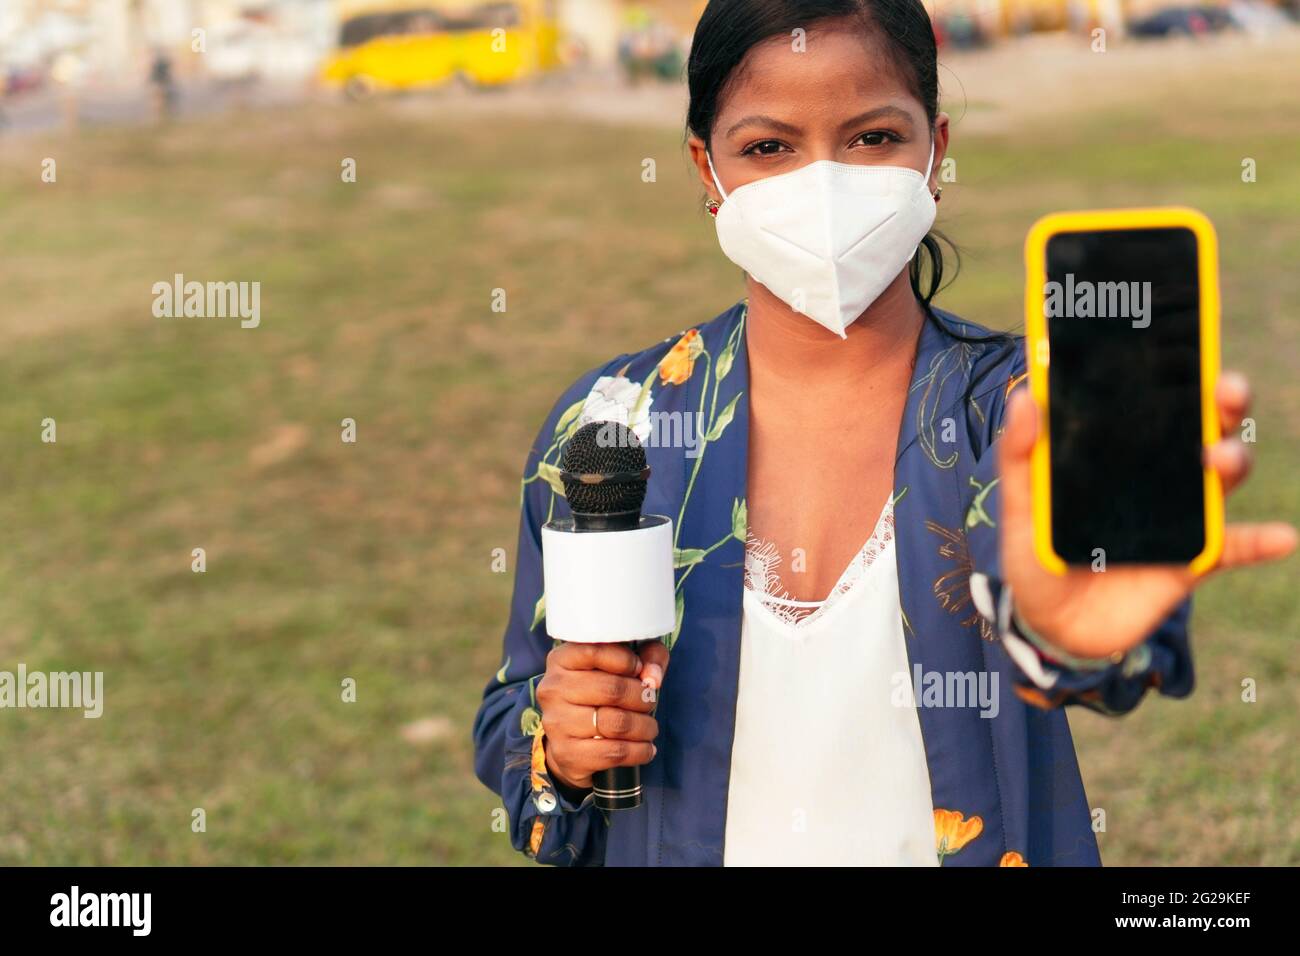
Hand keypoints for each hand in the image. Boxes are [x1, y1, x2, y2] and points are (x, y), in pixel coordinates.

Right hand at [535, 641, 668, 792]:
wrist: (571, 742)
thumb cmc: (602, 694)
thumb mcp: (625, 665)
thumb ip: (648, 656)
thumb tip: (653, 677)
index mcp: (561, 660)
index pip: (595, 651)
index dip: (628, 661)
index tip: (639, 671)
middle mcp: (553, 689)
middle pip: (613, 690)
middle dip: (642, 698)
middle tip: (649, 703)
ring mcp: (556, 723)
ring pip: (617, 724)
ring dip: (645, 727)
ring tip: (650, 728)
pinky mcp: (566, 753)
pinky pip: (615, 752)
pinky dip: (640, 751)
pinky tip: (646, 748)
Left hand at [999, 372, 1296, 659]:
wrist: (1050, 626)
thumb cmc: (1037, 554)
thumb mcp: (1020, 505)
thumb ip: (1020, 454)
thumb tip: (1024, 394)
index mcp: (1116, 452)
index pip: (1151, 402)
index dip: (1173, 371)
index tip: (1182, 342)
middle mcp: (1157, 474)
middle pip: (1200, 426)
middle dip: (1221, 401)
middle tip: (1224, 390)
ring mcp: (1178, 514)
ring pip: (1220, 477)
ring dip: (1232, 458)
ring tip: (1219, 458)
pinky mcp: (1192, 559)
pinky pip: (1235, 547)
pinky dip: (1260, 540)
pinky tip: (1281, 536)